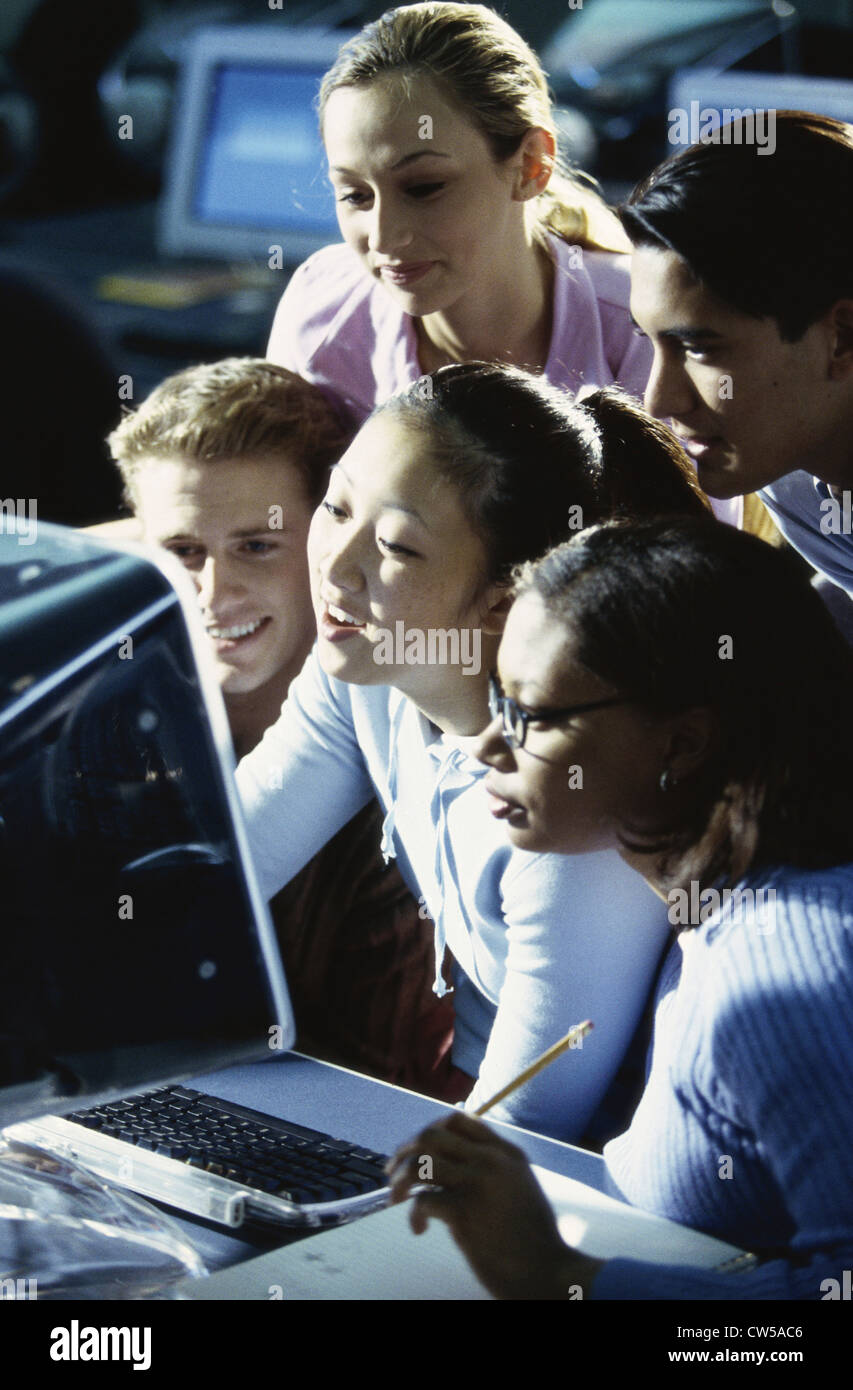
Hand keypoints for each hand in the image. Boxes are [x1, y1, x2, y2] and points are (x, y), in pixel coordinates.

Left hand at [385, 1111, 602, 1298]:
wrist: (550, 1273)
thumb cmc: (534, 1238)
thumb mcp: (521, 1187)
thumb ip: (495, 1168)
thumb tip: (454, 1159)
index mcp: (506, 1153)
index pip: (458, 1119)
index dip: (430, 1130)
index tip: (416, 1150)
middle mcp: (491, 1161)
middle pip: (431, 1135)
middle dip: (405, 1150)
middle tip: (394, 1172)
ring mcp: (478, 1183)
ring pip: (421, 1163)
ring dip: (401, 1180)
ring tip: (398, 1199)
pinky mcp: (465, 1213)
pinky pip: (423, 1201)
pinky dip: (413, 1216)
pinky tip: (420, 1229)